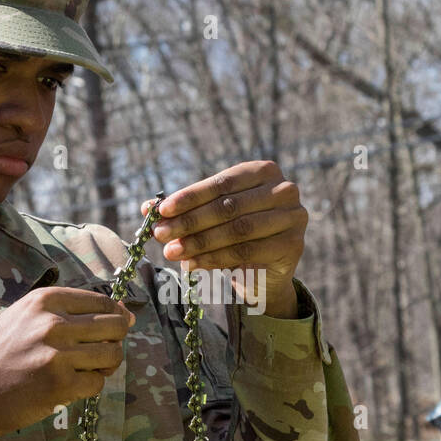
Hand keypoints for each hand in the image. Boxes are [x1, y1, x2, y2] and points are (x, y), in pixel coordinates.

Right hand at [0, 287, 134, 440]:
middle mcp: (53, 323)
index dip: (116, 316)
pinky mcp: (60, 384)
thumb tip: (125, 312)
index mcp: (45, 300)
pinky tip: (70, 386)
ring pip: (113, 355)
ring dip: (105, 366)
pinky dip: (89, 386)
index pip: (104, 301)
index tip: (113, 329)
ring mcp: (57, 354)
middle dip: (115, 341)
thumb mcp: (25, 317)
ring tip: (84, 370)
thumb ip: (70, 311)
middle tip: (99, 353)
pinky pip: (98, 383)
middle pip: (116, 326)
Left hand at [145, 160, 307, 318]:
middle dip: (190, 222)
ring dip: (199, 242)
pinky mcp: (294, 245)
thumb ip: (184, 209)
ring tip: (172, 251)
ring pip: (238, 230)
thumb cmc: (234, 234)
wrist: (265, 270)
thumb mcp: (209, 216)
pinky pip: (248, 252)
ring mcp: (294, 217)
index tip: (160, 211)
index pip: (221, 184)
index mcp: (262, 170)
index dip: (189, 198)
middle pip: (228, 207)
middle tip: (160, 235)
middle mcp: (284, 189)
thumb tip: (146, 208)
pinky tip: (193, 264)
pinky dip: (215, 259)